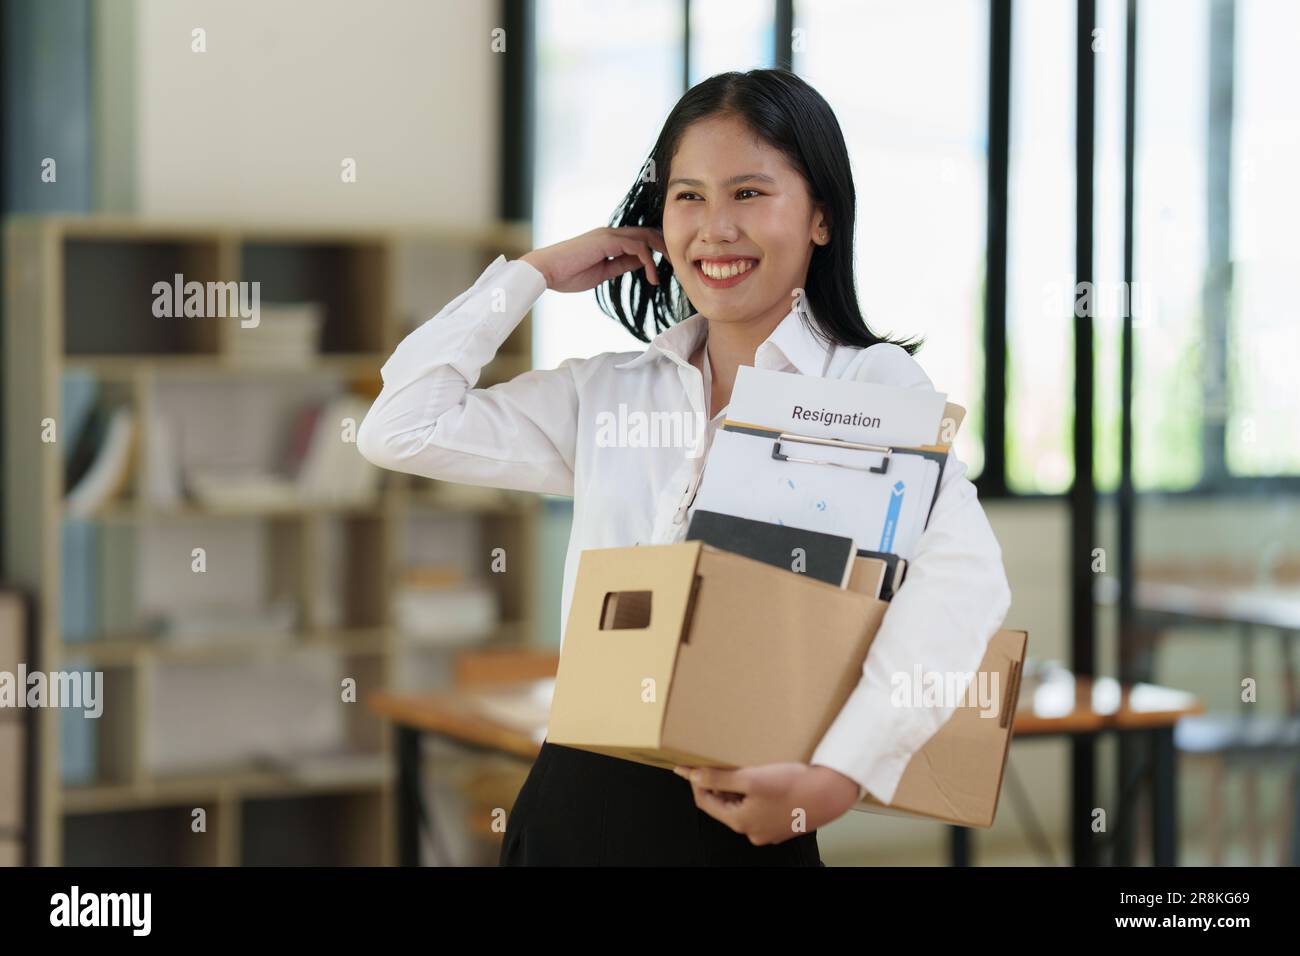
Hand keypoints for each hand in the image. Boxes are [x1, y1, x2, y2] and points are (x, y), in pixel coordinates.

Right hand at [519, 226, 666, 293]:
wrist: (546, 271)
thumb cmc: (567, 275)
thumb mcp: (603, 273)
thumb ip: (621, 265)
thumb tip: (640, 264)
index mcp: (609, 241)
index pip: (641, 240)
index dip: (658, 251)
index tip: (668, 268)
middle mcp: (611, 234)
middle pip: (648, 233)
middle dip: (666, 247)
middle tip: (680, 265)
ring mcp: (609, 235)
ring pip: (646, 236)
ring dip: (663, 252)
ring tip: (673, 269)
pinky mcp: (607, 240)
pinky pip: (637, 246)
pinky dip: (648, 261)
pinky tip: (652, 277)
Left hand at [672, 761, 861, 845]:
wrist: (831, 793)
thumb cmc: (794, 786)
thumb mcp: (750, 778)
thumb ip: (718, 778)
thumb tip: (692, 776)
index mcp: (741, 822)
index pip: (705, 803)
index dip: (698, 782)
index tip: (694, 765)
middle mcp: (754, 831)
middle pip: (725, 805)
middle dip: (720, 785)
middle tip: (719, 762)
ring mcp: (770, 830)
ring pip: (744, 806)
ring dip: (740, 789)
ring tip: (744, 767)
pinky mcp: (784, 823)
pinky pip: (762, 808)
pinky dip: (758, 794)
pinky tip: (767, 778)